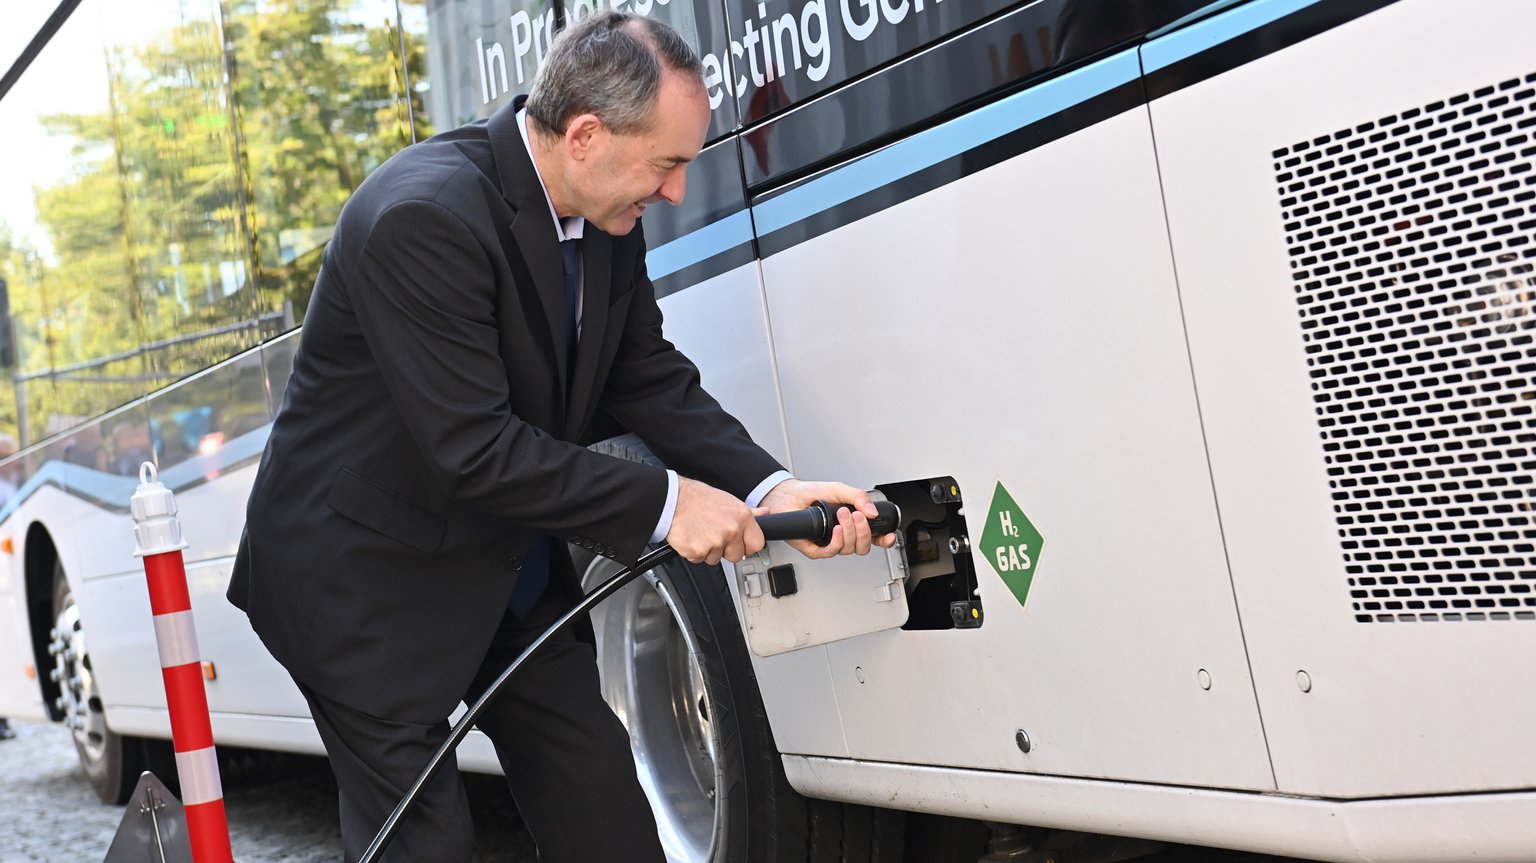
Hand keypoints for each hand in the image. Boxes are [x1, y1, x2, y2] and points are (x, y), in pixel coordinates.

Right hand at [667, 478, 764, 564]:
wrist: (671, 500)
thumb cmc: (697, 498)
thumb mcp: (727, 500)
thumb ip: (748, 512)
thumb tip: (765, 513)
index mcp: (742, 517)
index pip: (757, 544)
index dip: (747, 545)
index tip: (740, 543)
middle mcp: (731, 530)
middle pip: (736, 556)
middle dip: (726, 549)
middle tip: (714, 534)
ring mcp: (715, 542)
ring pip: (716, 558)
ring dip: (708, 550)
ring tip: (701, 532)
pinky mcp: (698, 551)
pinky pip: (699, 559)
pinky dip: (694, 551)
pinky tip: (692, 536)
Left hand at [755, 479, 898, 559]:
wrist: (790, 496)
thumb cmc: (812, 493)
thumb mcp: (839, 489)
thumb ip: (858, 497)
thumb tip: (873, 511)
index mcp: (852, 524)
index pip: (873, 537)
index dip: (884, 539)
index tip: (889, 535)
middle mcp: (843, 536)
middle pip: (863, 546)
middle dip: (864, 531)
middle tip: (857, 515)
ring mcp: (830, 543)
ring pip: (849, 549)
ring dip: (849, 532)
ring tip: (843, 514)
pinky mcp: (816, 549)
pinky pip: (832, 552)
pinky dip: (837, 541)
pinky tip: (836, 529)